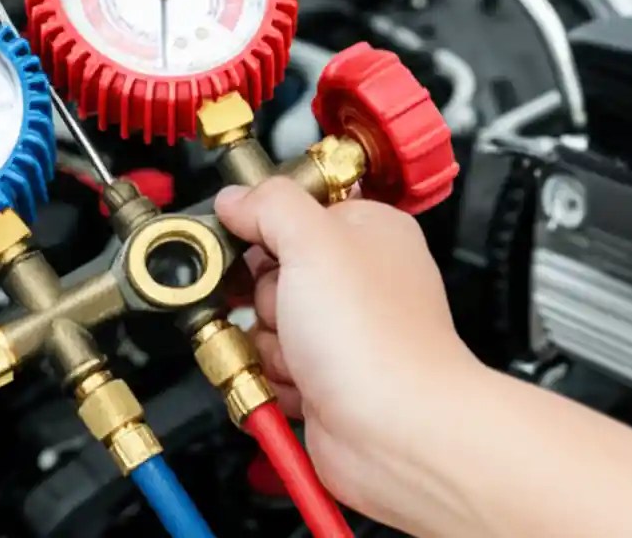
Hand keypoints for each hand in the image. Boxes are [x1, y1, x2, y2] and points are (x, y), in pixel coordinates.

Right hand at [215, 178, 480, 532]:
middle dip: (261, 298)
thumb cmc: (378, 339)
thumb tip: (236, 197)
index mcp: (366, 231)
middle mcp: (358, 281)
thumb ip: (269, 205)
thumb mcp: (313, 241)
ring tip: (299, 355)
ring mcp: (342, 334)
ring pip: (265, 326)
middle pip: (268, 273)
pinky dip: (274, 381)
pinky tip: (299, 384)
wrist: (395, 433)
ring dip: (267, 345)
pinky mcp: (325, 381)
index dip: (263, 228)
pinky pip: (271, 371)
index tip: (248, 242)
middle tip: (284, 308)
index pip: (292, 209)